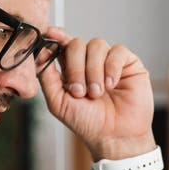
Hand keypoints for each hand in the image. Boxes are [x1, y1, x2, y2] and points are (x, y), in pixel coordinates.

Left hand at [39, 28, 155, 160]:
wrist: (114, 136)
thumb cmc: (87, 122)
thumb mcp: (58, 102)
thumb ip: (47, 77)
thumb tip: (39, 52)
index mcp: (72, 69)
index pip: (63, 45)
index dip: (56, 36)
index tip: (49, 33)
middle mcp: (90, 62)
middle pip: (76, 44)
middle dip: (75, 67)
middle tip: (79, 91)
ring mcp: (109, 61)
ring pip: (96, 45)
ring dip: (93, 71)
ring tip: (97, 93)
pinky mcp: (128, 63)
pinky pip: (117, 51)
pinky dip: (111, 68)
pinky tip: (111, 85)